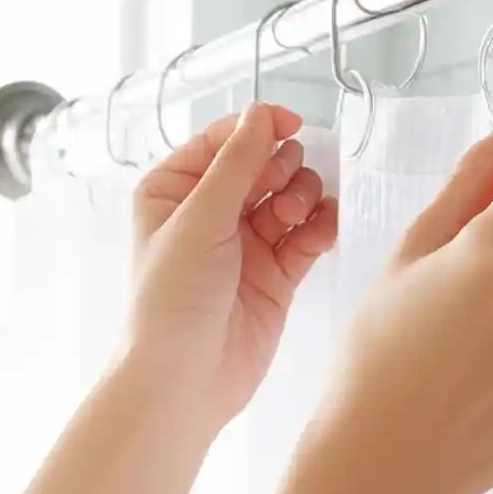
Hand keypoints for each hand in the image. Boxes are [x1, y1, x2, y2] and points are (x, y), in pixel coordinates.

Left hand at [130, 103, 338, 424]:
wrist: (185, 380)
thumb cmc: (172, 300)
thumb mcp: (199, 220)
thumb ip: (236, 164)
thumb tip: (261, 113)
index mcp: (174, 190)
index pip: (223, 140)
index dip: (258, 128)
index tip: (291, 124)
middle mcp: (210, 212)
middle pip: (264, 164)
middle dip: (281, 169)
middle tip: (277, 195)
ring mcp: (246, 243)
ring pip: (290, 196)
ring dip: (301, 197)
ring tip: (290, 220)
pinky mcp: (276, 273)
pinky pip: (308, 234)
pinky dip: (319, 226)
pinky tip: (320, 230)